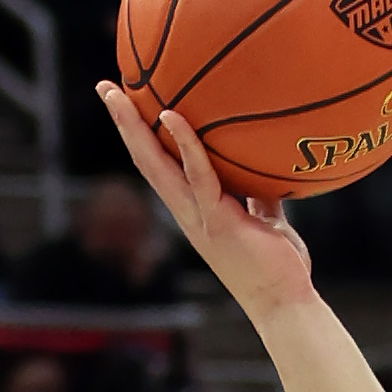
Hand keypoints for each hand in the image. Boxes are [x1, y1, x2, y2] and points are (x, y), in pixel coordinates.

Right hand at [95, 84, 323, 332]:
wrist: (285, 304)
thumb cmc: (278, 267)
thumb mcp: (266, 221)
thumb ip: (258, 196)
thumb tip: (264, 170)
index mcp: (195, 209)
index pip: (160, 165)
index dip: (142, 135)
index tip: (129, 104)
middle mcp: (187, 211)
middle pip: (145, 159)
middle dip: (124, 122)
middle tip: (105, 87)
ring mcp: (198, 216)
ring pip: (156, 164)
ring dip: (133, 127)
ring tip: (118, 93)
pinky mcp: (216, 220)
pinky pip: (197, 175)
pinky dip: (184, 144)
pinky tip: (171, 115)